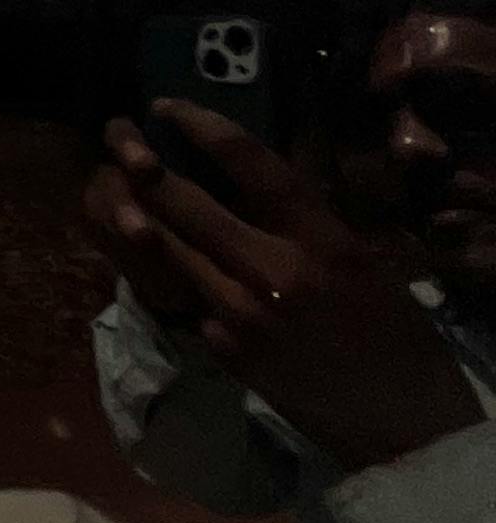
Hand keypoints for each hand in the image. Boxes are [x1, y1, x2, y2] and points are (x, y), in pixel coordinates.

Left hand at [89, 106, 480, 475]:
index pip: (249, 163)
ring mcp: (240, 314)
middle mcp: (272, 271)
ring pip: (169, 252)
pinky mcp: (223, 350)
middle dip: (145, 171)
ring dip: (143, 221)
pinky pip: (187, 300)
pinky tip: (164, 266)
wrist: (398, 415)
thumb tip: (246, 177)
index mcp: (319, 238)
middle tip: (124, 148)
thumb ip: (301, 218)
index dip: (200, 125)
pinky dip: (175, 280)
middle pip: (185, 205)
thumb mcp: (358, 256)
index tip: (166, 107)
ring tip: (125, 195)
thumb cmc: (390, 329)